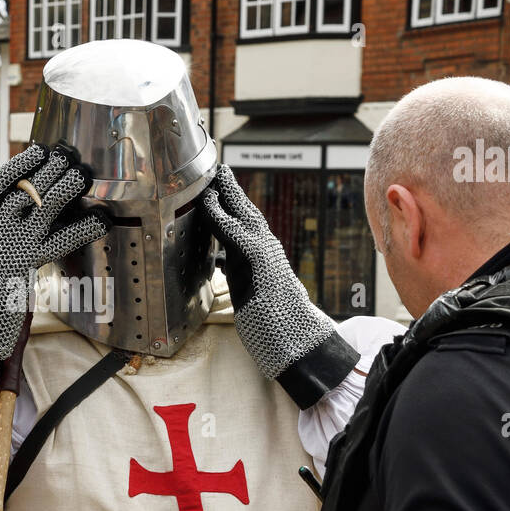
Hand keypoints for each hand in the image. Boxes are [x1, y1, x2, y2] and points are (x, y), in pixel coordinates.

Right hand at [0, 144, 108, 394]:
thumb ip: (7, 213)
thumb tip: (36, 186)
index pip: (5, 180)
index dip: (25, 162)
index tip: (42, 149)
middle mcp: (2, 224)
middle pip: (29, 187)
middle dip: (51, 170)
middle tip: (70, 159)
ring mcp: (18, 240)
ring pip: (44, 204)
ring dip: (65, 186)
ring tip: (81, 174)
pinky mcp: (35, 260)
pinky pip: (63, 240)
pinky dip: (85, 228)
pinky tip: (101, 219)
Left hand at [200, 165, 358, 407]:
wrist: (299, 341)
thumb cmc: (275, 322)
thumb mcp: (249, 289)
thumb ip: (236, 270)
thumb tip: (221, 258)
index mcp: (263, 257)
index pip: (245, 224)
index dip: (232, 204)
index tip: (219, 187)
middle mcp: (266, 251)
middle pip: (246, 212)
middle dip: (232, 190)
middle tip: (219, 169)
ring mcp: (265, 255)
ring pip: (243, 216)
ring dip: (227, 194)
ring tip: (214, 176)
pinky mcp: (260, 263)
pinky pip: (236, 234)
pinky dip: (222, 217)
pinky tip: (211, 204)